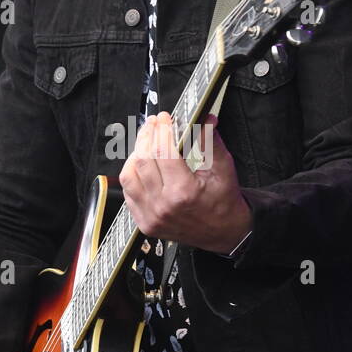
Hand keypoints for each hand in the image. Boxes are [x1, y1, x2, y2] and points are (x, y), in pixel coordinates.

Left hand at [120, 111, 252, 253]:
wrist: (224, 233)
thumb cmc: (224, 202)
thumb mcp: (224, 169)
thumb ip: (211, 142)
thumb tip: (205, 119)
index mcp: (184, 192)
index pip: (164, 151)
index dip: (162, 130)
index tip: (164, 118)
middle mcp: (164, 206)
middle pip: (142, 160)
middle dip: (147, 136)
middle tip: (153, 125)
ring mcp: (151, 216)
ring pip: (128, 176)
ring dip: (135, 155)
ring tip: (146, 144)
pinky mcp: (145, 223)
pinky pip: (128, 193)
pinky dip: (132, 175)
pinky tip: (142, 166)